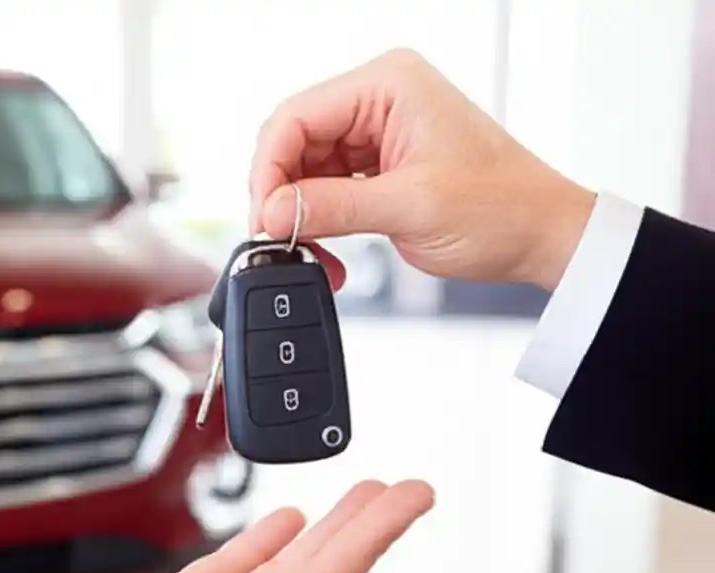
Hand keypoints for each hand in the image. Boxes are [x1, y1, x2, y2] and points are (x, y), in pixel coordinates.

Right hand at [249, 48, 596, 291]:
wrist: (542, 236)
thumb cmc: (504, 207)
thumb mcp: (409, 207)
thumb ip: (332, 207)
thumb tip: (271, 213)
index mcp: (389, 84)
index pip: (296, 117)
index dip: (270, 170)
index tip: (264, 217)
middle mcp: (378, 99)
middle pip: (293, 143)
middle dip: (282, 197)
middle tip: (281, 240)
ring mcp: (375, 130)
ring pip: (303, 171)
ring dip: (300, 217)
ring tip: (312, 253)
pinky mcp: (376, 163)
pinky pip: (324, 189)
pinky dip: (319, 223)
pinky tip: (327, 250)